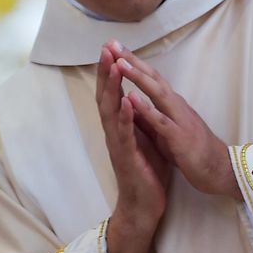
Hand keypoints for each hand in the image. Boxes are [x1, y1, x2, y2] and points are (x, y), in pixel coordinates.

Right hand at [96, 45, 169, 252]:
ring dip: (112, 87)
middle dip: (107, 70)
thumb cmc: (146, 171)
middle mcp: (116, 132)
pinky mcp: (126, 159)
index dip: (113, 69)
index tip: (113, 45)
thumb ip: (139, 119)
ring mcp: (119, 145)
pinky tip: (125, 101)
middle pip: (107, 96)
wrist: (144, 206)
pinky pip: (124, 135)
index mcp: (122, 126)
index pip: (115, 92)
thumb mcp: (145, 138)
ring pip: (111, 111)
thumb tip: (137, 97)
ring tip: (112, 65)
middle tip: (105, 45)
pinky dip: (125, 117)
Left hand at [103, 41, 238, 200]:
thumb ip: (156, 114)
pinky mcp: (180, 137)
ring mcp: (179, 119)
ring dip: (138, 77)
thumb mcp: (172, 128)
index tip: (115, 47)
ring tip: (120, 63)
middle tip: (113, 43)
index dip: (134, 63)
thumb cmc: (195, 150)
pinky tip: (132, 98)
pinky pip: (161, 121)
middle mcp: (177, 106)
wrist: (220, 171)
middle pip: (153, 78)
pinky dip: (147, 108)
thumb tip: (137, 102)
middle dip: (132, 60)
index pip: (152, 78)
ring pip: (157, 93)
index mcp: (173, 105)